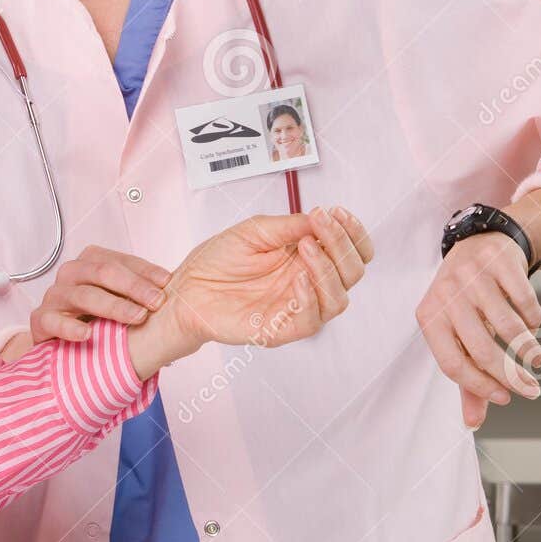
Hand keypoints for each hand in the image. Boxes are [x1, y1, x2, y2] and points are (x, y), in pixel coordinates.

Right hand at [26, 246, 170, 345]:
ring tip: (136, 318)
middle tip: (156, 301)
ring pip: (82, 295)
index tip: (168, 283)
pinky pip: (53, 321)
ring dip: (113, 306)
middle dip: (133, 286)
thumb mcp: (121, 302)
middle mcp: (72, 274)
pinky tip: (88, 335)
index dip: (145, 271)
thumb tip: (183, 290)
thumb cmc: (96, 320)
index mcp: (91, 262)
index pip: (120, 260)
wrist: (61, 345)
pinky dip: (71, 328)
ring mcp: (55, 297)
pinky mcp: (40, 321)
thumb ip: (142, 294)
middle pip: (102, 271)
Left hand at [128, 205, 373, 376]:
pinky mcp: (282, 329)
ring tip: (306, 247)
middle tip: (322, 225)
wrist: (187, 288)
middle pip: (353, 271)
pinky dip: (311, 297)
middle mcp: (309, 282)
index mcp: (307, 257)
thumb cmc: (217, 260)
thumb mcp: (256, 230)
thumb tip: (324, 216)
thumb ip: (291, 225)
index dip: (353, 232)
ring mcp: (298, 307)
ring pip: (340, 299)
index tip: (337, 213)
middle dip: (343, 244)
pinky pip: (313, 320)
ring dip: (329, 269)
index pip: (351, 250)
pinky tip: (299, 277)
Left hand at [415, 232, 540, 430]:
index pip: (453, 364)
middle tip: (532, 391)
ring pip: (509, 327)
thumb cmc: (465, 300)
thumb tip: (473, 422)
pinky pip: (526, 302)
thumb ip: (466, 375)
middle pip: (482, 350)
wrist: (479, 243)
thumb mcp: (457, 333)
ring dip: (528, 350)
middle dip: (511, 377)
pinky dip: (534, 321)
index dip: (481, 386)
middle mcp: (446, 295)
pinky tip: (533, 327)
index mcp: (428, 317)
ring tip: (535, 361)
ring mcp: (472, 276)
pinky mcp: (499, 262)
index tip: (505, 398)